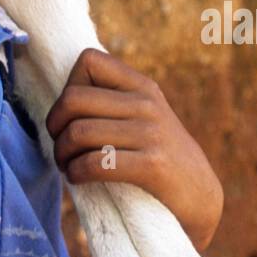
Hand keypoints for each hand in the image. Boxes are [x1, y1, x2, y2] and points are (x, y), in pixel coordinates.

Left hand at [45, 48, 222, 250]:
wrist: (201, 196)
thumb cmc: (158, 156)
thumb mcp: (144, 116)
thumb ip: (114, 101)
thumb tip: (63, 98)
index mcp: (142, 86)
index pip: (89, 61)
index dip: (68, 89)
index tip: (72, 117)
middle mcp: (146, 103)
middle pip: (73, 99)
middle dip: (55, 126)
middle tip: (60, 147)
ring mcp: (150, 133)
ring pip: (79, 132)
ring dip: (62, 154)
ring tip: (67, 165)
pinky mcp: (152, 166)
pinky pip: (95, 163)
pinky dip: (76, 172)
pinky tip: (78, 178)